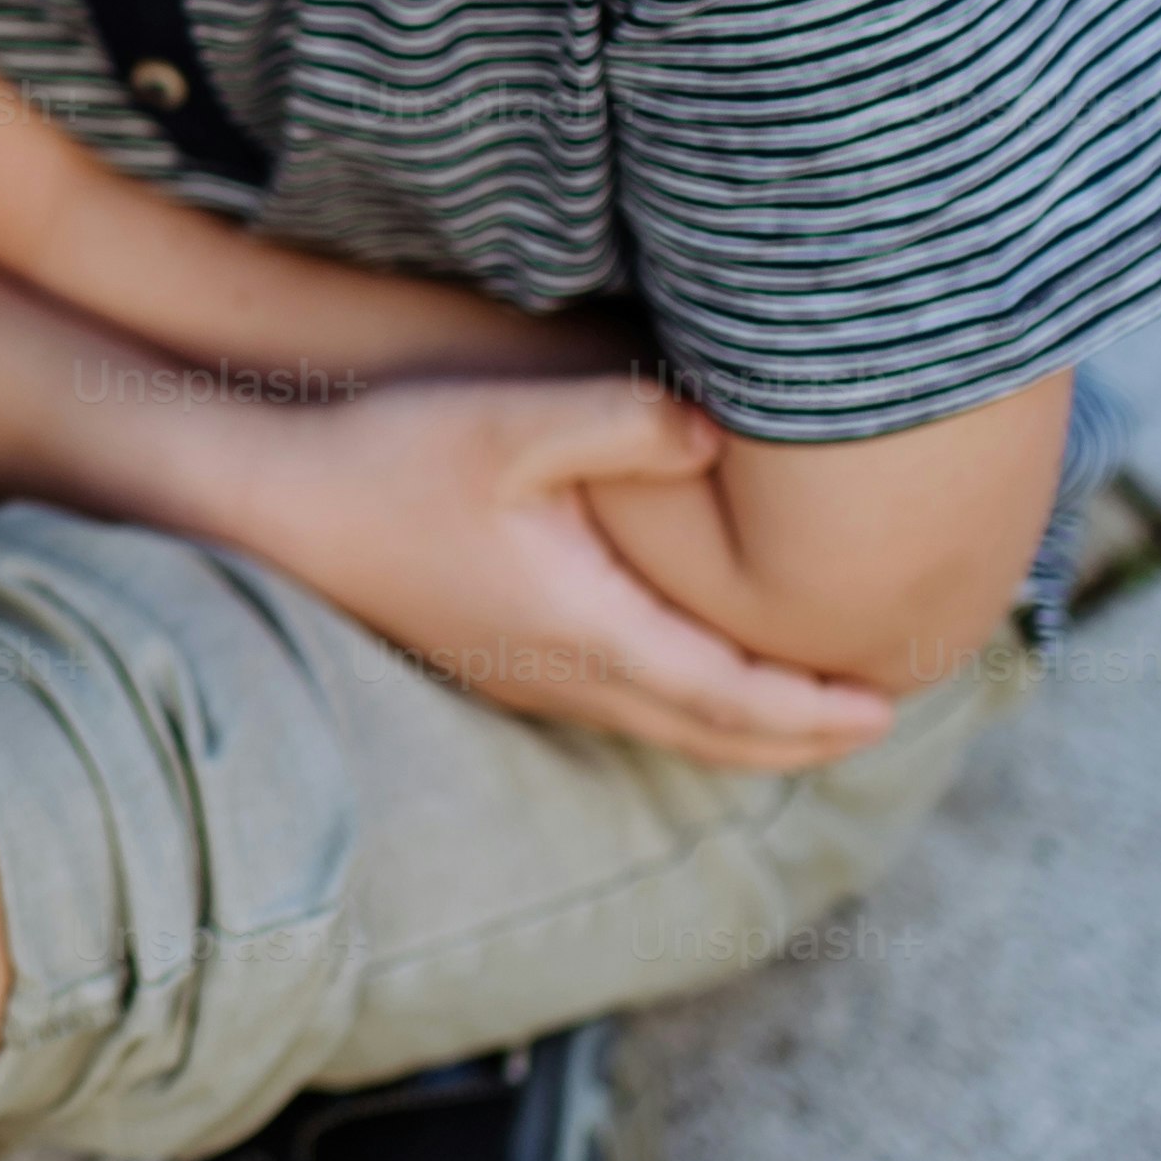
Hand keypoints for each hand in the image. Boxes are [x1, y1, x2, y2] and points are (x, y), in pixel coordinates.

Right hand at [183, 373, 895, 770]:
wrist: (273, 503)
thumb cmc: (387, 457)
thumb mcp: (510, 426)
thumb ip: (626, 421)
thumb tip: (724, 429)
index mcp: (586, 629)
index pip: (729, 697)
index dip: (814, 712)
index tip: (888, 709)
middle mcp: (561, 672)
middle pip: (707, 736)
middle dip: (799, 739)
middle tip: (880, 725)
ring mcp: (523, 675)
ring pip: (661, 729)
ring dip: (744, 731)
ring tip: (810, 714)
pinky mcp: (494, 659)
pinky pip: (619, 707)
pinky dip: (686, 710)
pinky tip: (692, 677)